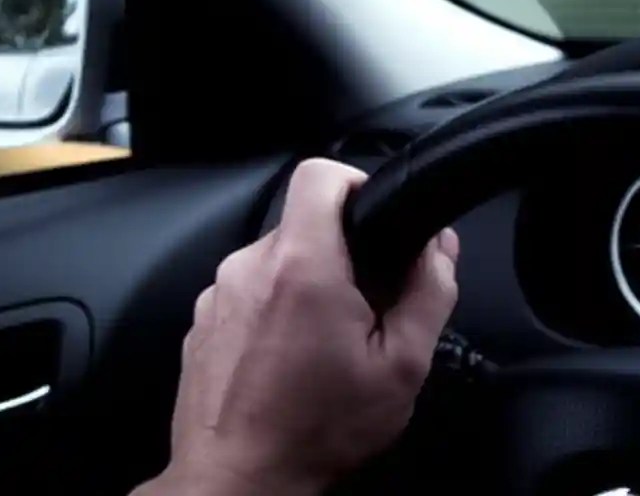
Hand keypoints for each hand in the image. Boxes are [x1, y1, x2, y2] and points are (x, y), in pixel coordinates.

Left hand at [134, 159, 459, 495]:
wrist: (237, 483)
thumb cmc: (316, 430)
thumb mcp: (401, 366)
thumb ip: (429, 294)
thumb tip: (439, 250)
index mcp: (302, 265)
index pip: (320, 174)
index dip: (355, 184)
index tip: (376, 220)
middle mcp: (249, 268)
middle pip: (304, 224)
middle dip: (341, 255)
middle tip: (366, 309)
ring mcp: (217, 296)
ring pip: (276, 262)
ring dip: (305, 287)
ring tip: (326, 345)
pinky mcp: (200, 323)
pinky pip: (248, 294)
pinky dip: (273, 313)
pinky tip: (290, 362)